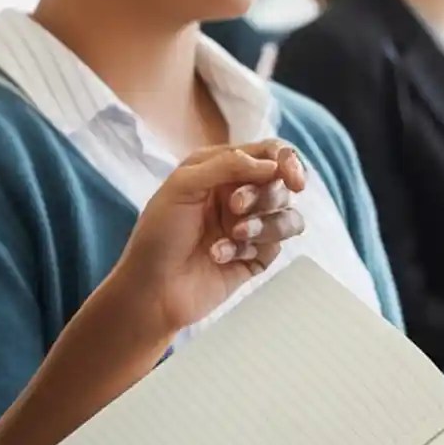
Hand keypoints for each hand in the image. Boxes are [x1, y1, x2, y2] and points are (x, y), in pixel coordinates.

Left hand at [112, 140, 308, 334]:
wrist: (151, 290)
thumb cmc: (158, 234)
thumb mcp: (184, 185)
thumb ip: (229, 165)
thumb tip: (273, 165)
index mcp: (221, 170)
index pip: (268, 154)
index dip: (287, 161)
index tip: (292, 179)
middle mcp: (239, 195)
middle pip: (281, 185)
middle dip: (262, 196)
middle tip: (235, 208)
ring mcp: (249, 227)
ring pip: (288, 217)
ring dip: (263, 224)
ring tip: (234, 235)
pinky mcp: (256, 258)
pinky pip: (275, 246)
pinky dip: (247, 248)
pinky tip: (219, 256)